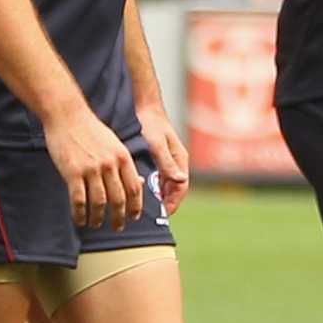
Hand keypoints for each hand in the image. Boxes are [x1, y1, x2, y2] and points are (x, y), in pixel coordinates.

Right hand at [47, 105, 144, 230]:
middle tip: (117, 227)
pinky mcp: (73, 172)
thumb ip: (125, 164)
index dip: (135, 206)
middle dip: (119, 217)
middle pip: (118, 199)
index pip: (134, 188)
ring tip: (96, 224)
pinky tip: (79, 219)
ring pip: (99, 202)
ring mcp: (91, 169)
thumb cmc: (91, 130)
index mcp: (122, 157)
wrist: (67, 115)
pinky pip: (78, 199)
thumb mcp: (114, 144)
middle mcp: (110, 164)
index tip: (133, 218)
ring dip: (98, 218)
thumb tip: (139, 182)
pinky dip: (80, 213)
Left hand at [136, 101, 189, 215]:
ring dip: (159, 196)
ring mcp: (169, 160)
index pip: (181, 188)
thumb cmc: (150, 123)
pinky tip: (141, 192)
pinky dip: (153, 187)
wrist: (144, 106)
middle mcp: (177, 162)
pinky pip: (160, 178)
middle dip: (166, 203)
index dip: (173, 203)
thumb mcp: (156, 144)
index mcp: (180, 159)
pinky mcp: (160, 158)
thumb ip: (167, 162)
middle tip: (152, 216)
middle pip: (175, 189)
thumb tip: (180, 180)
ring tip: (146, 207)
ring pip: (167, 184)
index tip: (162, 214)